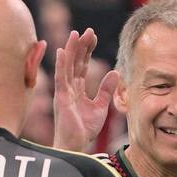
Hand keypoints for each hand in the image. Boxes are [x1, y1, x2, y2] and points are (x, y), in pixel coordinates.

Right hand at [53, 28, 117, 151]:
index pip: (82, 65)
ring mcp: (63, 92)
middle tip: (89, 31)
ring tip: (76, 34)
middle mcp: (68, 87)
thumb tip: (116, 72)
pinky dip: (61, 64)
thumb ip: (106, 90)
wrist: (77, 145)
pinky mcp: (60, 98)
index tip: (93, 37)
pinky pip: (60, 78)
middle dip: (81, 46)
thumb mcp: (100, 106)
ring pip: (67, 66)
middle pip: (75, 62)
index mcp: (77, 89)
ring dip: (71, 50)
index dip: (87, 51)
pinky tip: (62, 51)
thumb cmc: (84, 129)